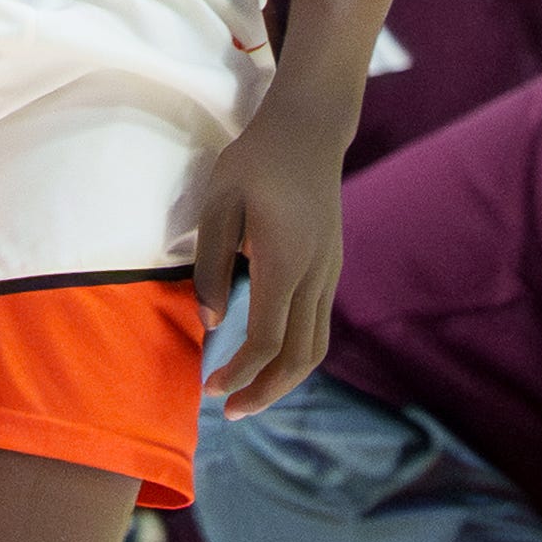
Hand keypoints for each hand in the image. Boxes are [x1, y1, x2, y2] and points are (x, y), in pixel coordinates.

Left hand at [194, 93, 347, 418]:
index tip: (208, 387)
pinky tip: (268, 356)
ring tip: (248, 394)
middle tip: (229, 411)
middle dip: (264, 391)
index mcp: (284, 260)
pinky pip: (319, 326)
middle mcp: (315, 275)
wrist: (308, 130)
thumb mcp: (218, 201)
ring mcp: (330, 273)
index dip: (239, 371)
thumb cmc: (254, 160)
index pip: (267, 338)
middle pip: (298, 357)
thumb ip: (211, 263)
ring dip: (283, 380)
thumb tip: (210, 323)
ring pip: (316, 347)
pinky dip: (296, 354)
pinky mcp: (332, 267)